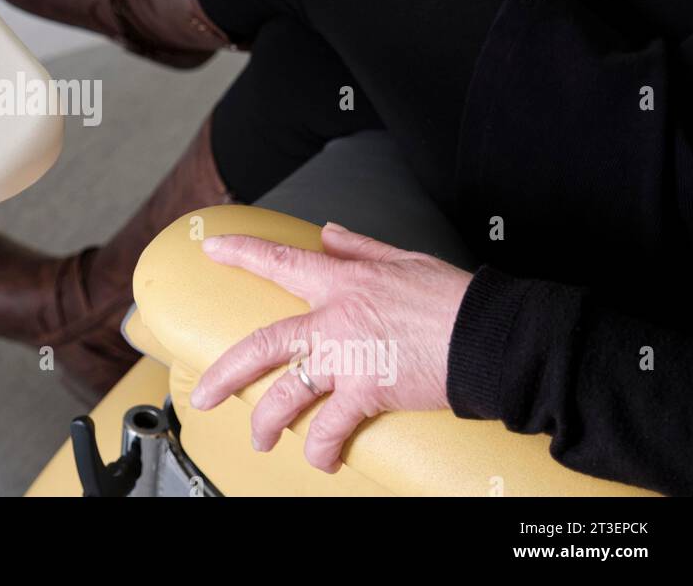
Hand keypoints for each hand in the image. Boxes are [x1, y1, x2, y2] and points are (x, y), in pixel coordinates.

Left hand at [188, 222, 471, 472]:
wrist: (488, 336)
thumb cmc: (453, 298)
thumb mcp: (404, 259)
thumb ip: (360, 247)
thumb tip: (329, 234)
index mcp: (342, 281)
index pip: (280, 261)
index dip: (242, 253)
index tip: (214, 249)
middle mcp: (334, 319)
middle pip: (263, 346)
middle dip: (226, 373)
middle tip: (204, 394)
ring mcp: (347, 359)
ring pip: (286, 395)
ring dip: (268, 422)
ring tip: (261, 439)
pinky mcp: (367, 392)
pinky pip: (331, 427)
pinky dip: (322, 448)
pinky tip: (320, 459)